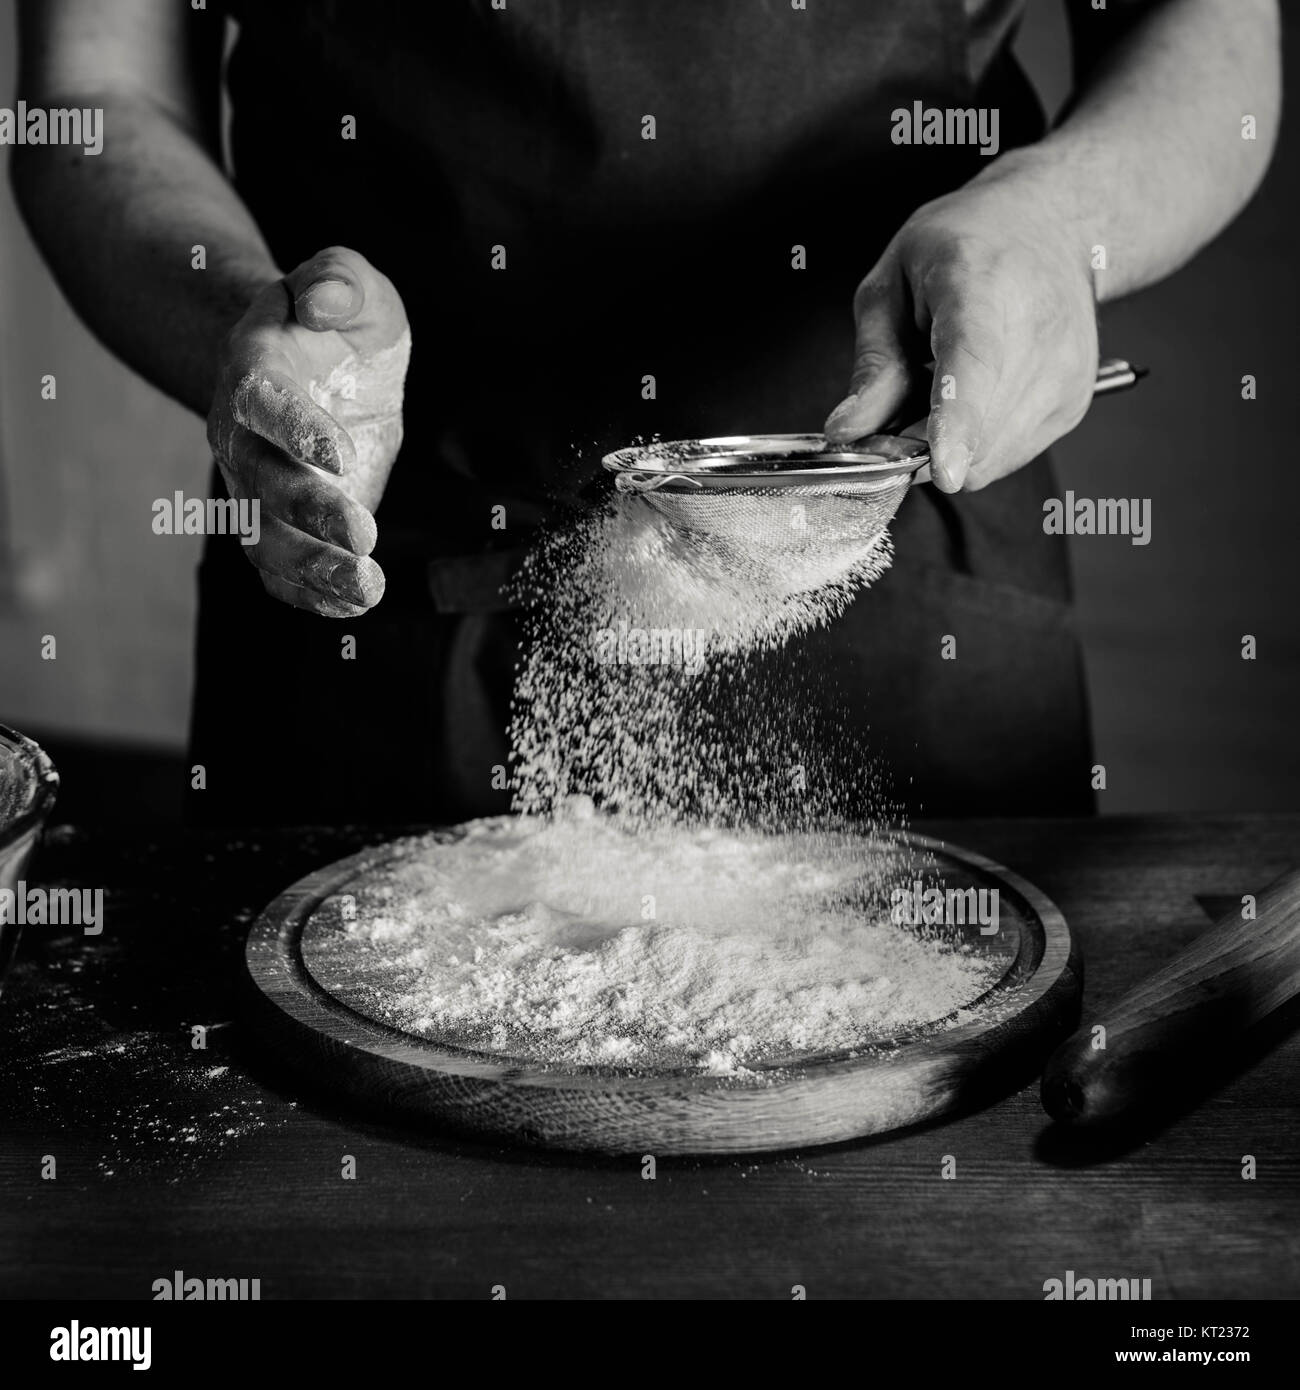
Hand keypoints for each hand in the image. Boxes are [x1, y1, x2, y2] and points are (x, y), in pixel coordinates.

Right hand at [206, 246, 410, 615]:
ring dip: (314, 570)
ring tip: (368, 587)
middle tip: (363, 535)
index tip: (340, 456)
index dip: (295, 429)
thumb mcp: (348, 280)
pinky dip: (315, 594)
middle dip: (309, 513)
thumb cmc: (336, 319)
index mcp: (254, 372)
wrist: (313, 363)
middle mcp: (242, 437)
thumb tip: (323, 302)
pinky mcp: (283, 526)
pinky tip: (359, 603)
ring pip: (266, 540)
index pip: (262, 403)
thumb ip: (338, 281)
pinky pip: (282, 572)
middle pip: (262, 483)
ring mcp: (256, 488)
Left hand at [823, 176, 1098, 491]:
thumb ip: (873, 364)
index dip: (957, 422)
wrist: (1049, 227)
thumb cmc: (965, 247)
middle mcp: (1039, 329)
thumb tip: (849, 431)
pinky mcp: (1073, 403)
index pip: (975, 363)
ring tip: (945, 386)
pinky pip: (1006, 458)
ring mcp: (1065, 371)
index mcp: (982, 285)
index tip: (946, 470)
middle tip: (904, 401)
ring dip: (950, 445)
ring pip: (989, 457)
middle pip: (976, 428)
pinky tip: (977, 397)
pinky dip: (977, 444)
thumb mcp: (891, 284)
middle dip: (921, 442)